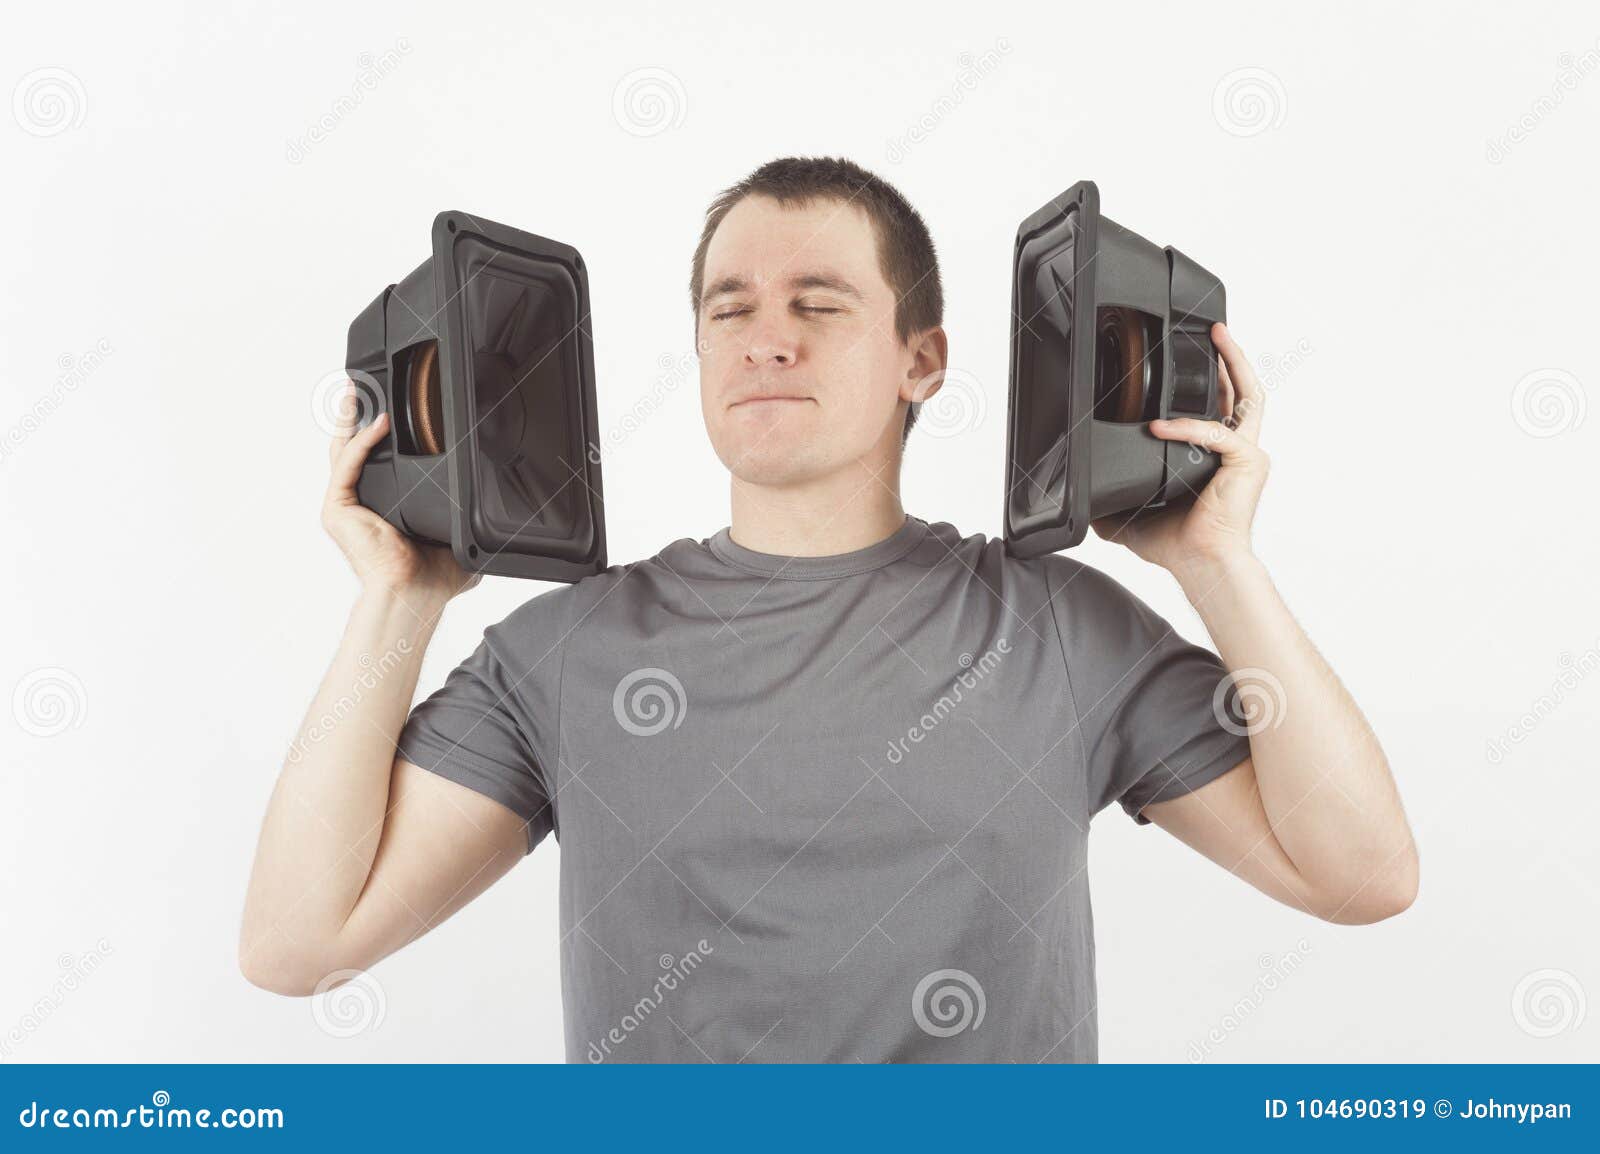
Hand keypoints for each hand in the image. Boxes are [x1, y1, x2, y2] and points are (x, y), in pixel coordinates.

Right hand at [321, 383, 478, 602]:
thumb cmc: (434, 577)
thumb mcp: (460, 536)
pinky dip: (363, 442)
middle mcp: (360, 502)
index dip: (380, 432)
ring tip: (357, 389)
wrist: (415, 592)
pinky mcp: (337, 509)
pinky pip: (348, 466)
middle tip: (364, 384)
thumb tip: (501, 512)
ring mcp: (346, 504)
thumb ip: (471, 519)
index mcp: (383, 505)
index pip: (377, 459)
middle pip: (352, 446)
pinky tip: (379, 423)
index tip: (391, 405)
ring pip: (342, 449)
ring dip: (349, 418)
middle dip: (356, 414)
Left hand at [1092, 322, 1267, 573]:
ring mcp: (1247, 454)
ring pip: (1248, 396)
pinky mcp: (1247, 462)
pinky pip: (1217, 432)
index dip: (1211, 381)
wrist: (1200, 563)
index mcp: (1217, 456)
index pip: (1219, 407)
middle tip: (1213, 330)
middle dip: (1231, 357)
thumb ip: (1116, 500)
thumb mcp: (1134, 516)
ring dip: (1234, 364)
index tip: (1192, 358)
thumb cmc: (1178, 543)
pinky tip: (1160, 426)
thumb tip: (1084, 501)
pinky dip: (1187, 427)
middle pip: (1242, 390)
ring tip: (1218, 338)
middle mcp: (1238, 450)